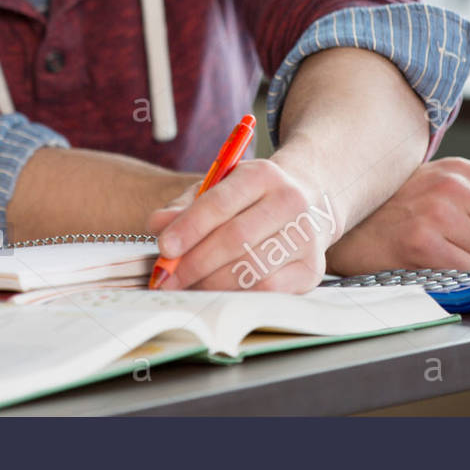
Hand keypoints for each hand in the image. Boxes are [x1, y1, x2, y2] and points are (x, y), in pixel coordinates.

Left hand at [145, 159, 339, 292]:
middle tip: (168, 278)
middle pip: (235, 239)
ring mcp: (306, 237)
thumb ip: (185, 206)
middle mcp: (290, 201)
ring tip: (189, 286)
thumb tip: (158, 225)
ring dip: (212, 283)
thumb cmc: (251, 199)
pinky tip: (218, 293)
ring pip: (252, 269)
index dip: (189, 228)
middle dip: (195, 263)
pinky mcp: (312, 269)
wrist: (307, 203)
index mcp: (262, 175)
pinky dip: (237, 295)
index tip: (165, 248)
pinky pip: (269, 290)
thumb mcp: (218, 189)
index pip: (220, 202)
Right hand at [324, 157, 469, 274]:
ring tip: (445, 257)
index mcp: (458, 170)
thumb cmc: (389, 213)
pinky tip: (431, 265)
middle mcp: (451, 186)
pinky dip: (456, 275)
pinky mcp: (421, 243)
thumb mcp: (433, 189)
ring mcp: (436, 213)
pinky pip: (468, 270)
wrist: (338, 223)